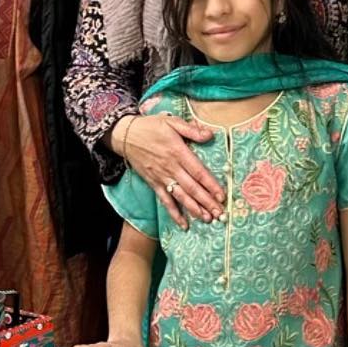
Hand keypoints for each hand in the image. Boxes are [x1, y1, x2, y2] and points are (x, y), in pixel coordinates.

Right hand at [120, 112, 221, 228]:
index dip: (211, 184)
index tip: (222, 195)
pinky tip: (184, 224)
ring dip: (194, 209)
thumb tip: (210, 135)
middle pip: (192, 188)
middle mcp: (171, 168)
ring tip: (207, 219)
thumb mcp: (172, 122)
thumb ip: (191, 130)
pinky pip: (165, 201)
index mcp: (178, 152)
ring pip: (180, 197)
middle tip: (220, 213)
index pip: (198, 171)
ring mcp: (162, 178)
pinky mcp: (154, 184)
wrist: (125, 135)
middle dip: (206, 202)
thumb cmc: (151, 127)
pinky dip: (174, 213)